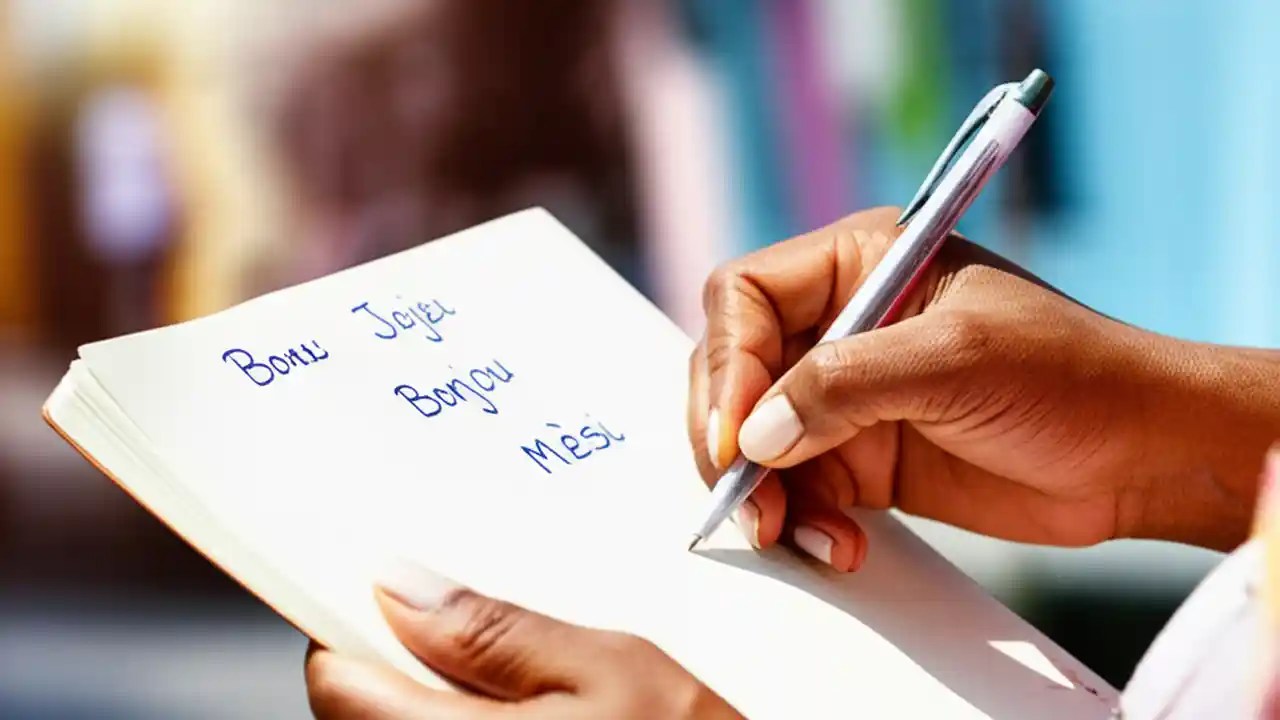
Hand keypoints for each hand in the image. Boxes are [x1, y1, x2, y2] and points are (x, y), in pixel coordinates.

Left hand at [307, 562, 740, 718]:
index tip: (385, 593)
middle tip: (477, 625)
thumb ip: (497, 632)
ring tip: (523, 672)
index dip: (355, 628)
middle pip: (362, 714)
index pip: (336, 684)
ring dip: (442, 693)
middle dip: (403, 660)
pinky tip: (539, 710)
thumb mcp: (614, 670)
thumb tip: (402, 584)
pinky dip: (473, 717)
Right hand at [688, 207, 1279, 561]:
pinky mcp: (863, 458)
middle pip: (736, 372)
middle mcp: (841, 326)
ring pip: (758, 441)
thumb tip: (755, 435)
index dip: (727, 364)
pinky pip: (799, 489)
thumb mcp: (956, 360)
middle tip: (747, 496)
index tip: (736, 434)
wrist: (1142, 457)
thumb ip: (846, 386)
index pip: (745, 297)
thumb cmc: (1071, 376)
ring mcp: (849, 396)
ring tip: (791, 533)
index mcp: (860, 264)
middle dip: (729, 438)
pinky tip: (839, 546)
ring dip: (763, 493)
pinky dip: (803, 521)